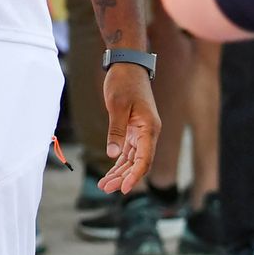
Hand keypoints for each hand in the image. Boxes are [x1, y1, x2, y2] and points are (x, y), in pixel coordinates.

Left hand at [96, 64, 159, 194]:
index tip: (124, 189)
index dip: (134, 176)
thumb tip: (113, 155)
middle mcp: (148, 133)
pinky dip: (119, 162)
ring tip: (104, 185)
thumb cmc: (124, 82)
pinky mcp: (132, 129)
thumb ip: (116, 130)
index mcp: (149, 128)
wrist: (127, 65)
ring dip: (119, 172)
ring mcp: (141, 132)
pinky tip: (110, 172)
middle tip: (106, 189)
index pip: (144, 159)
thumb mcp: (118, 105)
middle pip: (138, 163)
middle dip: (123, 178)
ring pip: (132, 159)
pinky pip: (127, 151)